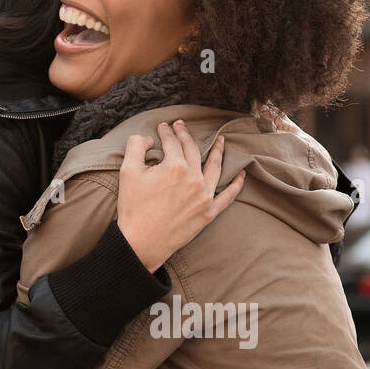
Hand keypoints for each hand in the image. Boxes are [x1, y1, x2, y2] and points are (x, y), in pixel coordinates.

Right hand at [115, 120, 246, 271]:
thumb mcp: (127, 172)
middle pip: (192, 150)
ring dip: (219, 151)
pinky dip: (236, 184)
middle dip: (185, 135)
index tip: (163, 126)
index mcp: (175, 166)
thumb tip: (147, 139)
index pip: (172, 142)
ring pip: (215, 167)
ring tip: (221, 140)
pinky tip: (242, 174)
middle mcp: (194, 178)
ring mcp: (204, 196)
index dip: (166, 132)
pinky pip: (228, 196)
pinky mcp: (208, 212)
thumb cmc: (133, 207)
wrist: (142, 242)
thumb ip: (136, 146)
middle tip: (181, 126)